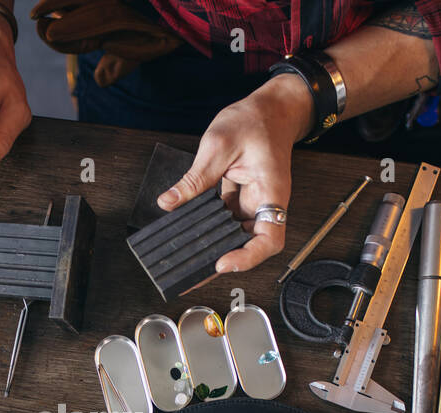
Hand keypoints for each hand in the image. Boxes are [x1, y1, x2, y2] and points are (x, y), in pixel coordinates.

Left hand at [157, 75, 314, 272]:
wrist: (270, 109)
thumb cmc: (255, 121)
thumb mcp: (218, 144)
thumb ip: (194, 178)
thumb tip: (169, 202)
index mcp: (270, 192)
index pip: (269, 240)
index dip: (247, 258)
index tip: (223, 262)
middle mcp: (264, 204)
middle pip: (249, 245)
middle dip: (223, 261)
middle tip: (192, 275)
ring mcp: (253, 204)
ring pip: (235, 237)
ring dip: (214, 249)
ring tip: (186, 263)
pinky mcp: (240, 201)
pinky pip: (225, 222)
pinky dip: (209, 231)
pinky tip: (190, 236)